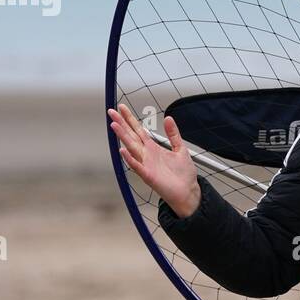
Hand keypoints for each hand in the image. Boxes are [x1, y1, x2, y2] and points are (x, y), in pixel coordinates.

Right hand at [107, 103, 200, 217]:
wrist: (188, 191)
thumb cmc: (183, 174)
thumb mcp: (180, 149)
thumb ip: (173, 134)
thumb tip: (168, 117)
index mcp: (153, 148)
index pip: (138, 130)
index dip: (130, 119)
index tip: (122, 107)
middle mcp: (147, 155)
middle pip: (131, 136)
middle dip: (122, 124)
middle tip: (111, 111)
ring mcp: (146, 165)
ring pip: (131, 148)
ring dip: (122, 137)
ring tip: (114, 125)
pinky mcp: (148, 176)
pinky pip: (137, 166)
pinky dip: (129, 159)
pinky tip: (122, 150)